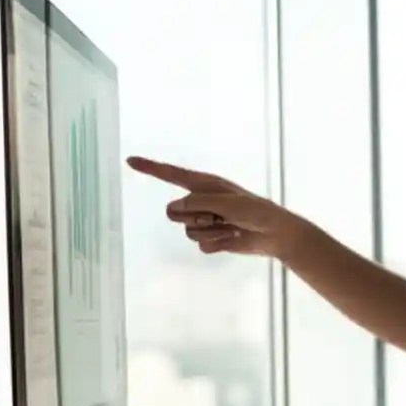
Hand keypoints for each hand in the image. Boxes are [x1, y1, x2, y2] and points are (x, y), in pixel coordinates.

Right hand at [127, 156, 309, 259]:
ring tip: (229, 228)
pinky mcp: (211, 239)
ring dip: (208, 233)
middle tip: (217, 217)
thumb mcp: (228, 203)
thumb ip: (200, 203)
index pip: (171, 174)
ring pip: (186, 232)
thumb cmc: (256, 212)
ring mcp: (205, 221)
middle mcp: (201, 201)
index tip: (130, 160)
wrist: (275, 234)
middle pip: (173, 212)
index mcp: (205, 185)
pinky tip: (232, 239)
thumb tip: (173, 208)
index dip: (151, 168)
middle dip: (192, 218)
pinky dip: (216, 245)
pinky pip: (200, 246)